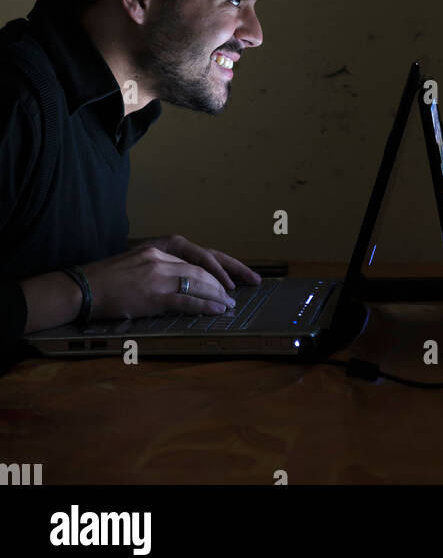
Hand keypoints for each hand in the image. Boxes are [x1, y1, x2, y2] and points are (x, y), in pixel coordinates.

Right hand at [82, 237, 259, 321]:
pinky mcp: (152, 295)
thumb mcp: (137, 262)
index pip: (200, 253)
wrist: (81, 288)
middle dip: (228, 277)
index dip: (222, 264)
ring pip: (199, 282)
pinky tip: (218, 310)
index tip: (239, 274)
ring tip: (231, 304)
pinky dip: (206, 305)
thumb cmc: (107, 279)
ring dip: (219, 294)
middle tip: (246, 286)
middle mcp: (161, 257)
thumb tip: (188, 281)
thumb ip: (162, 267)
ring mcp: (157, 275)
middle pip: (204, 265)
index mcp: (159, 247)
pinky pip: (187, 300)